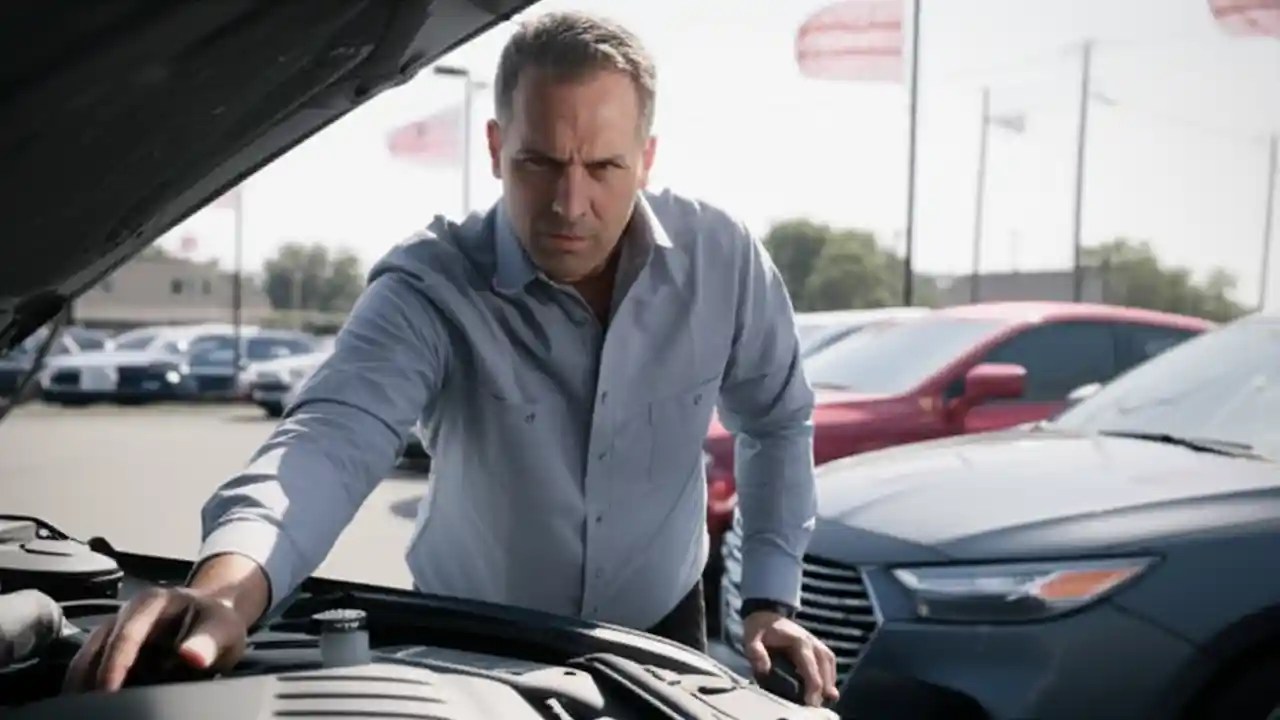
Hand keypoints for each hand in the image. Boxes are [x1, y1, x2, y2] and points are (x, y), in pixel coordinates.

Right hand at [63, 586, 247, 693]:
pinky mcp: (113, 648)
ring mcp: (116, 630)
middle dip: (89, 678)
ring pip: (88, 658)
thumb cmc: (217, 622)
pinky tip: (92, 703)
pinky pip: (93, 666)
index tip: (108, 691)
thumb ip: (207, 642)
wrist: (213, 617)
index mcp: (151, 603)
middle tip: (88, 707)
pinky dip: (89, 684)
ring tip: (85, 709)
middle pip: (97, 647)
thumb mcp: (222, 629)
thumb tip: (192, 656)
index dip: (114, 665)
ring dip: (83, 683)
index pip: (126, 635)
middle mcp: (126, 614)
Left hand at [742, 610, 838, 706]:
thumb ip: (756, 653)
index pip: (811, 666)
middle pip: (825, 665)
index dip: (813, 686)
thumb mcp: (751, 638)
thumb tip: (765, 670)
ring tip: (826, 698)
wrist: (765, 612)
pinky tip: (825, 686)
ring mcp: (815, 641)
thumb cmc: (759, 627)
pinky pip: (828, 660)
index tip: (810, 702)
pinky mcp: (815, 645)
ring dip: (829, 680)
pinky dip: (829, 673)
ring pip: (829, 662)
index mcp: (798, 641)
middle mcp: (811, 641)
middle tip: (817, 705)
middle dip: (824, 686)